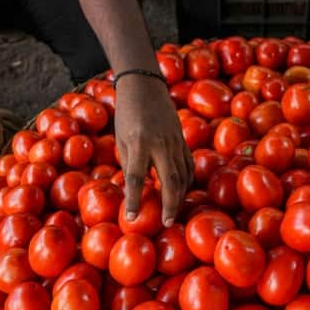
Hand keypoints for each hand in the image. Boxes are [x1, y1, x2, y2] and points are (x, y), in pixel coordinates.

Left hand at [114, 74, 193, 226]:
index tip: (131, 217)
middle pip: (169, 181)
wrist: (146, 86)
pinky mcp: (183, 141)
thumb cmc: (127, 113)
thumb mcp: (121, 138)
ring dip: (179, 196)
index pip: (137, 177)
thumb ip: (129, 164)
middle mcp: (160, 144)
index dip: (134, 200)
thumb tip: (135, 190)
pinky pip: (188, 166)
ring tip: (173, 213)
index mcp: (139, 143)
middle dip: (170, 205)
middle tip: (167, 223)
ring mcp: (176, 142)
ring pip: (183, 175)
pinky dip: (186, 181)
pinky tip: (181, 192)